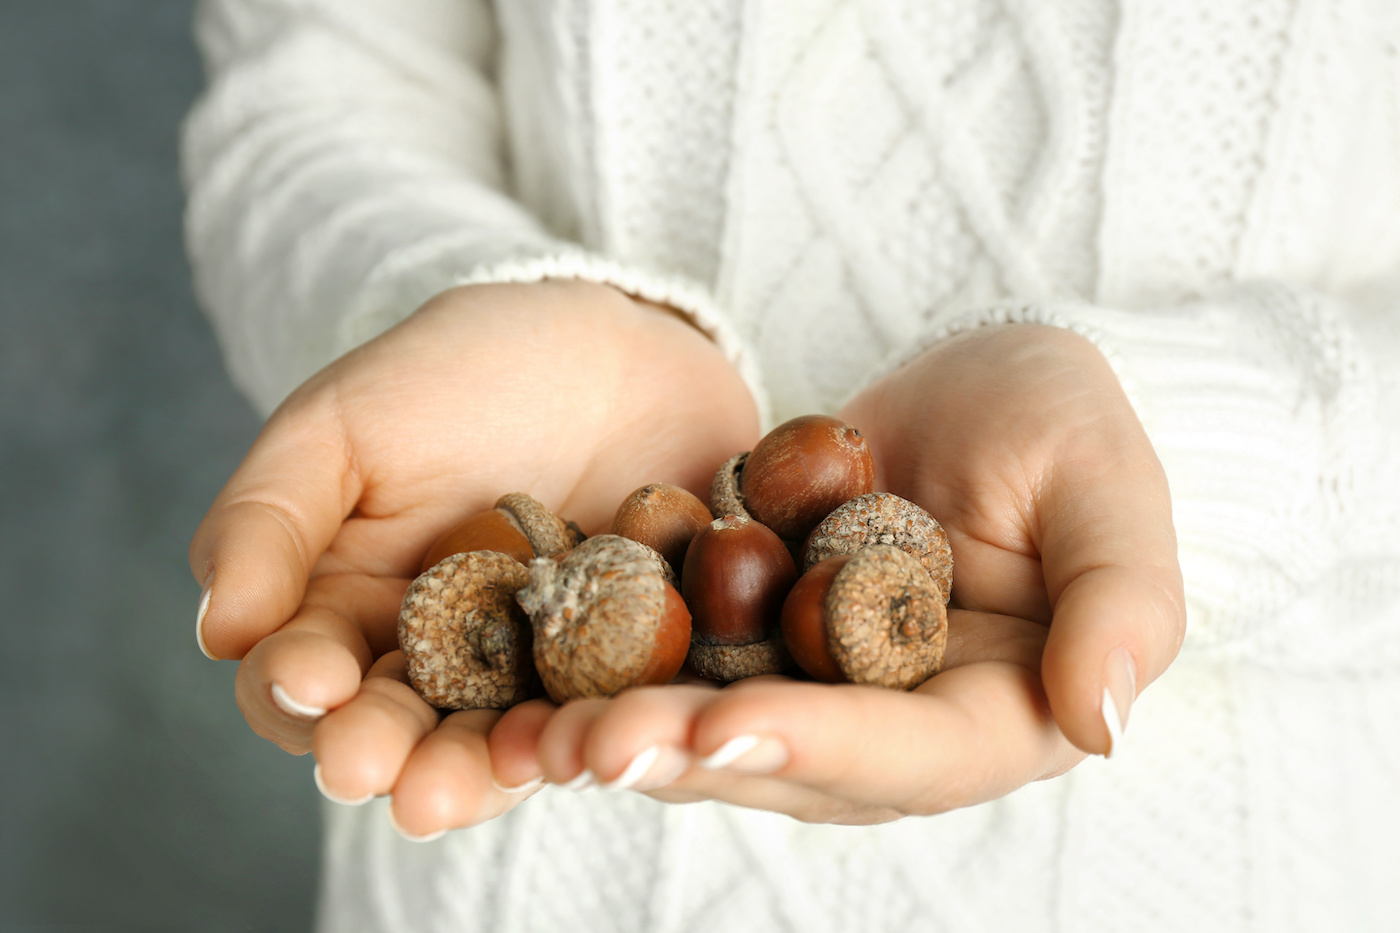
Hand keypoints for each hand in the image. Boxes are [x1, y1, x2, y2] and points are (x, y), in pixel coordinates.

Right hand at [188, 280, 759, 835]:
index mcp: (353, 617)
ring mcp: (537, 680)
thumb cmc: (462, 377)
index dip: (296, 687)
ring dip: (476, 773)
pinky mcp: (627, 676)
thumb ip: (271, 521)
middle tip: (367, 764)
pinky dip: (592, 735)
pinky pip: (608, 716)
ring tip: (461, 781)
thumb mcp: (343, 427)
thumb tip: (219, 632)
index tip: (307, 677)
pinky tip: (583, 742)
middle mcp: (442, 668)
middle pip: (402, 734)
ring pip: (501, 746)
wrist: (618, 355)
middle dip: (381, 752)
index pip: (303, 679)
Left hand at [495, 323, 1183, 823]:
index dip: (821, 744)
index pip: (912, 752)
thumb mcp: (1108, 488)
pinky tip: (522, 671)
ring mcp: (813, 687)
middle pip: (790, 760)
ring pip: (715, 728)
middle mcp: (892, 723)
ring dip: (625, 734)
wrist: (978, 385)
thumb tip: (1104, 724)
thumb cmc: (1061, 424)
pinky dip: (606, 668)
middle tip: (587, 747)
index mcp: (995, 711)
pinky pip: (675, 660)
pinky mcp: (750, 639)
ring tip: (530, 731)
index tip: (727, 728)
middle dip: (688, 756)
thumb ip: (1122, 603)